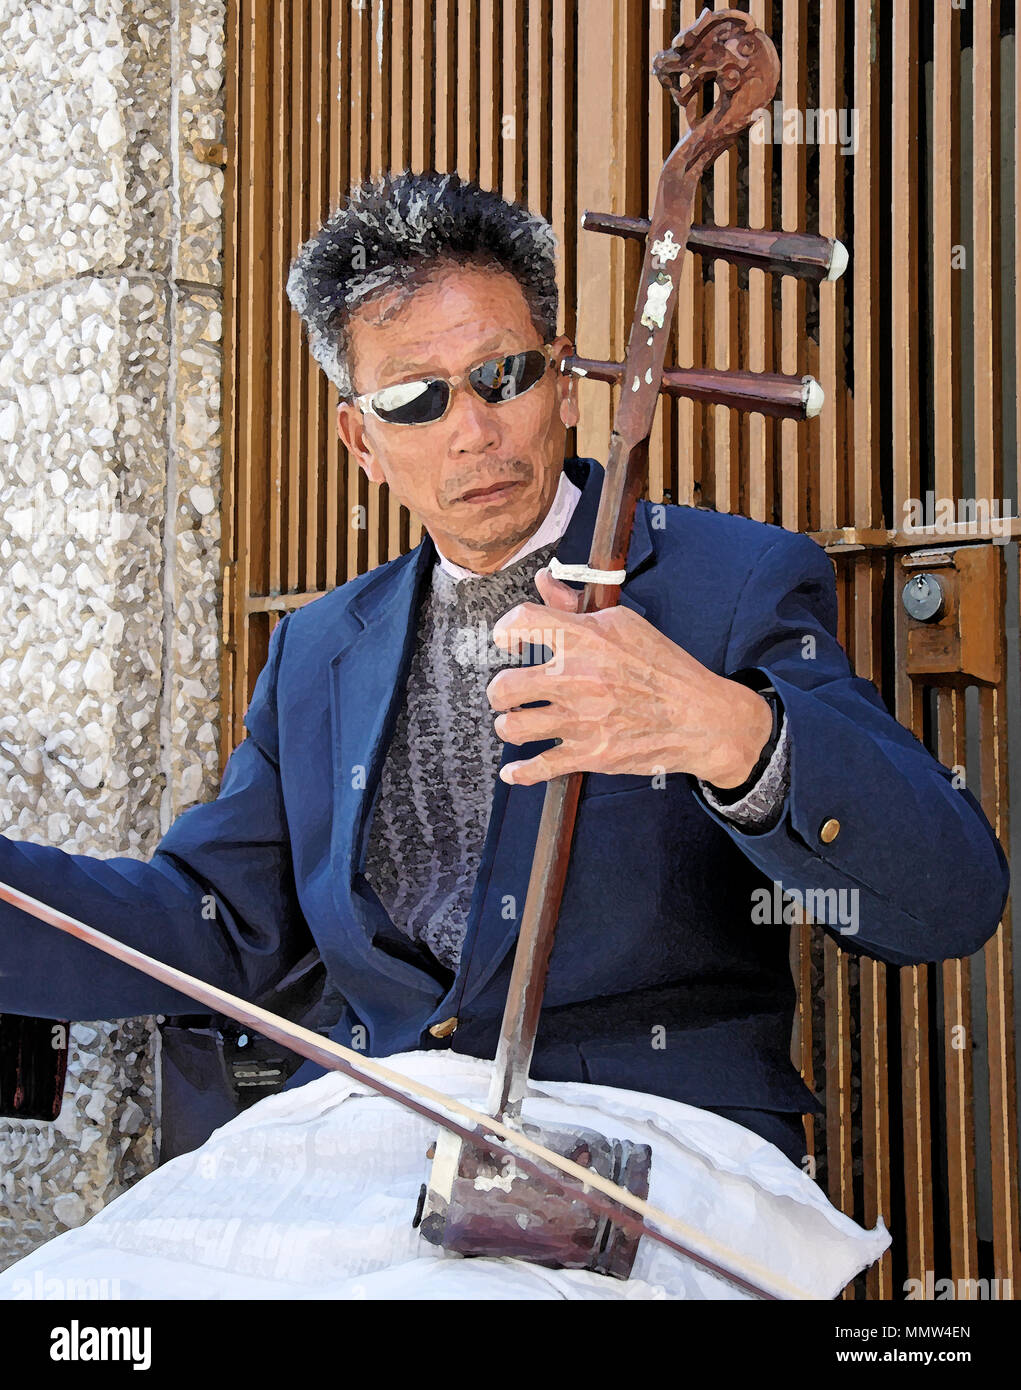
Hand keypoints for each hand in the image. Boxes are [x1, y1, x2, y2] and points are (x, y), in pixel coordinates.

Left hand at [487, 568, 773, 787]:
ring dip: (509, 726)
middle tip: (509, 693)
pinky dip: (521, 772)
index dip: (504, 631)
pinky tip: (514, 770)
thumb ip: (575, 606)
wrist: (700, 717)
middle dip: (500, 692)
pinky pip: (539, 767)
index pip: (521, 622)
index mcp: (585, 639)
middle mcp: (577, 678)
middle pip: (504, 686)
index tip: (507, 641)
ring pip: (513, 727)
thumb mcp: (623, 624)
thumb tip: (542, 581)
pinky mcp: (590, 754)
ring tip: (518, 722)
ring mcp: (581, 719)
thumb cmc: (663, 667)